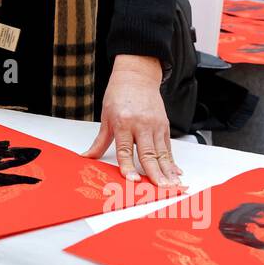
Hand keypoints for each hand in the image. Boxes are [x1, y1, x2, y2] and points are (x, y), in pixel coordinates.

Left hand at [83, 54, 180, 187]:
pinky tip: (176, 172)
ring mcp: (155, 125)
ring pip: (162, 153)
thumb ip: (100, 141)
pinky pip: (168, 147)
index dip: (128, 166)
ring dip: (168, 171)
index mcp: (123, 123)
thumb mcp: (106, 117)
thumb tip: (87, 157)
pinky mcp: (164, 125)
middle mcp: (141, 125)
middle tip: (161, 188)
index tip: (132, 180)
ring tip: (172, 185)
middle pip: (148, 154)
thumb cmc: (119, 94)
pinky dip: (172, 161)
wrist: (137, 76)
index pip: (125, 150)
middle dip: (155, 173)